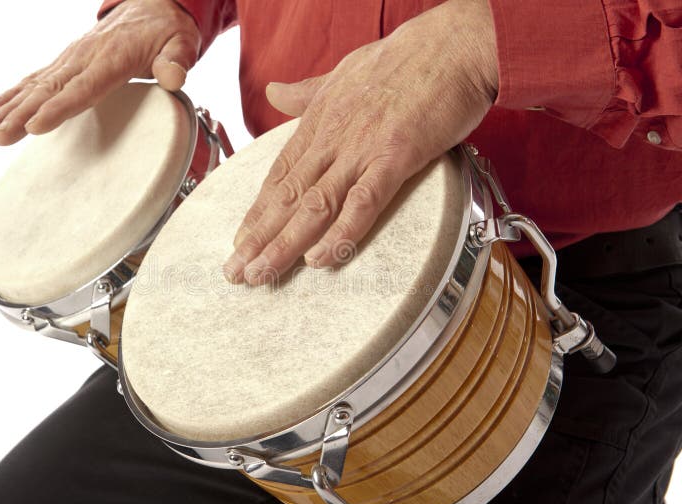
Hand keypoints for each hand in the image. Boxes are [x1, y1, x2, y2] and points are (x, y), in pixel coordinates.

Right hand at [0, 0, 200, 145]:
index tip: (35, 126)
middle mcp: (84, 57)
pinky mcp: (66, 61)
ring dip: (9, 107)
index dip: (58, 108)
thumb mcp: (181, 44)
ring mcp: (71, 58)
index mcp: (112, 59)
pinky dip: (12, 93)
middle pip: (49, 90)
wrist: (153, 6)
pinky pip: (35, 78)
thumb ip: (176, 62)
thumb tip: (174, 78)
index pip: (83, 88)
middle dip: (21, 114)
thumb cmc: (167, 31)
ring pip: (35, 85)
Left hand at [223, 0, 497, 284]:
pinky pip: (363, 201)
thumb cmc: (407, 57)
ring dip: (283, 244)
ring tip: (259, 275)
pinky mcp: (395, 156)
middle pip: (286, 197)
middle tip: (235, 272)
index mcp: (320, 122)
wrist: (454, 43)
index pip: (279, 175)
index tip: (240, 241)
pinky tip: (319, 259)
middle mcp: (333, 139)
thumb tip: (274, 92)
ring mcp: (362, 148)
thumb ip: (308, 92)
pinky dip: (340, 232)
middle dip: (258, 238)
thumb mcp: (343, 71)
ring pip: (313, 205)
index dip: (258, 212)